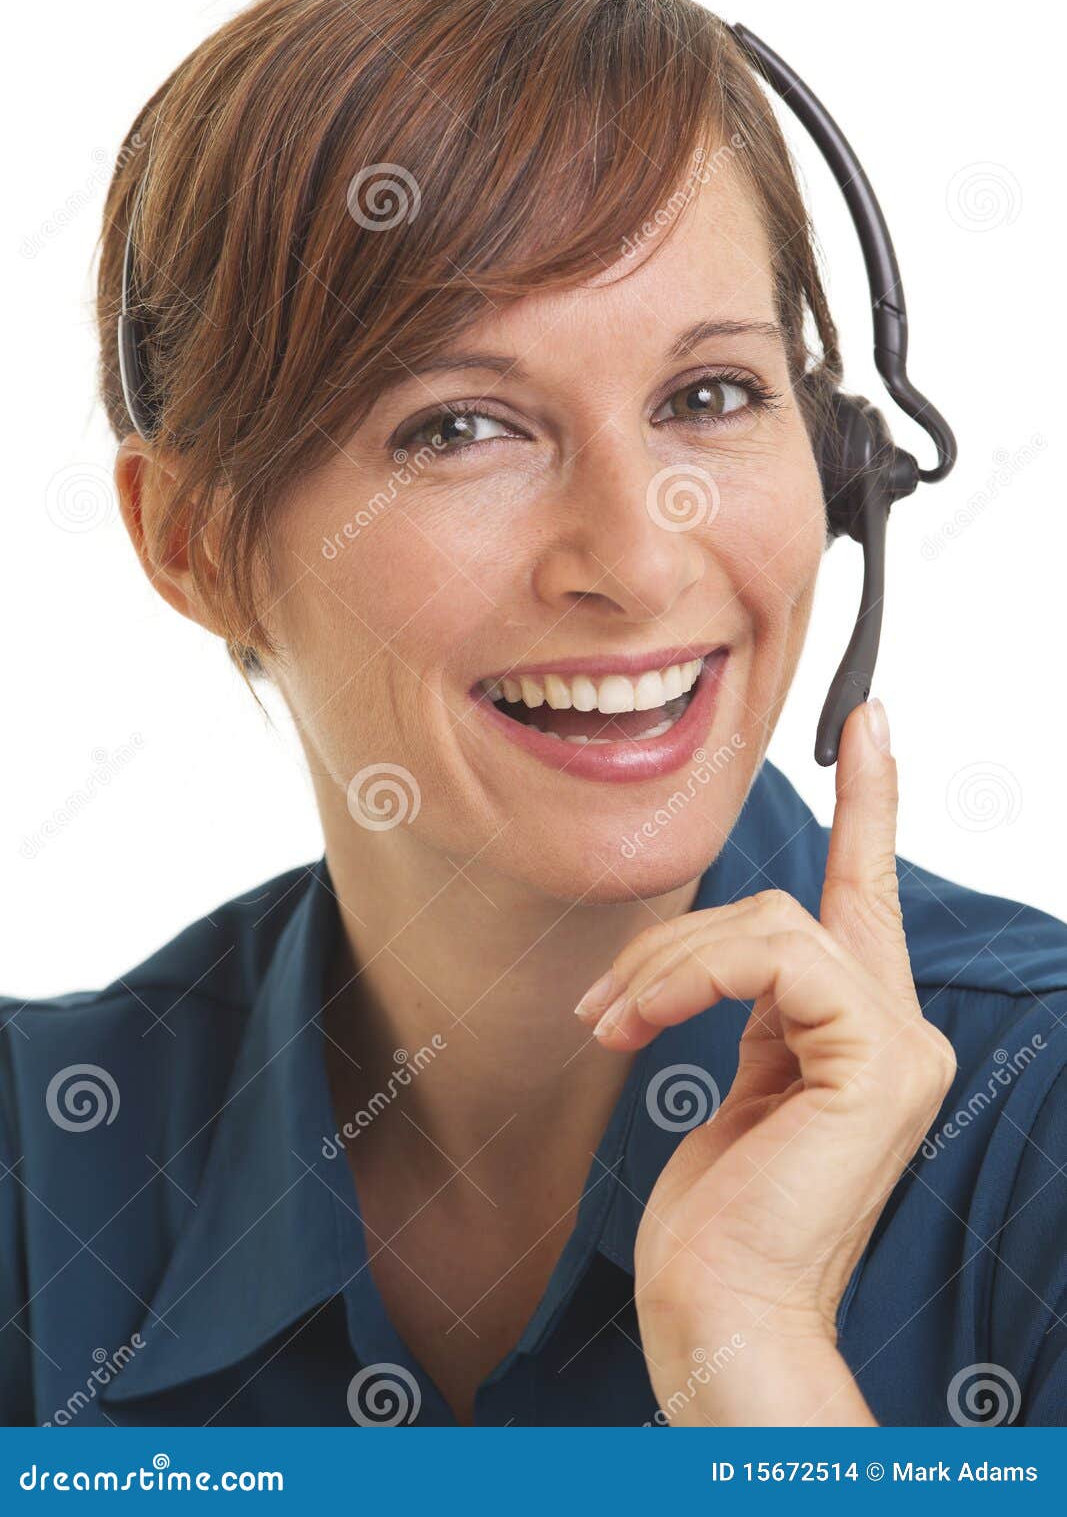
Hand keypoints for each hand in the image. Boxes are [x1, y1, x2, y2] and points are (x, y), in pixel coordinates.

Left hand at [573, 698, 956, 1425]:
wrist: (719, 1315)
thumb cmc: (715, 1224)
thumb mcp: (737, 1088)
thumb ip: (753, 1009)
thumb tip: (720, 949)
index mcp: (865, 1037)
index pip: (868, 895)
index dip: (872, 800)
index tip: (865, 718)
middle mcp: (898, 1033)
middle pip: (798, 903)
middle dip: (683, 936)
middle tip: (602, 1005)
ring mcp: (896, 1047)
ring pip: (772, 922)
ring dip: (667, 965)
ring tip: (607, 1026)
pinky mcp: (873, 1061)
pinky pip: (774, 956)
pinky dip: (687, 977)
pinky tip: (636, 1024)